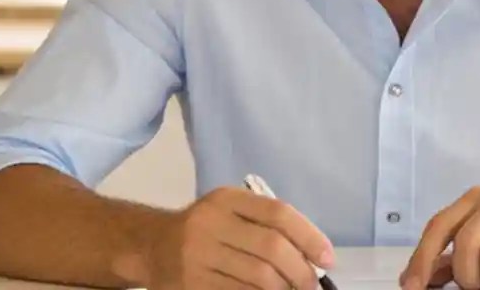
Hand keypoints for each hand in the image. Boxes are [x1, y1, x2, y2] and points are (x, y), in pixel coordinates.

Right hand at [142, 185, 334, 288]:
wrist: (151, 248)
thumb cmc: (205, 231)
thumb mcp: (230, 213)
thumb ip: (266, 225)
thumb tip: (313, 255)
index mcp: (226, 199)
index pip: (278, 213)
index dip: (309, 236)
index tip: (327, 258)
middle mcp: (209, 223)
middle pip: (271, 247)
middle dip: (300, 270)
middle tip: (311, 284)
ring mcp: (197, 255)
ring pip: (258, 276)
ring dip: (284, 289)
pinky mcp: (191, 284)